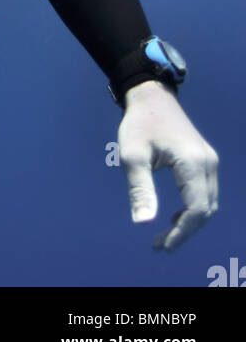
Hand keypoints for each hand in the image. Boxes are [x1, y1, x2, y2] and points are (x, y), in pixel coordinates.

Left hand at [118, 80, 218, 249]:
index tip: (162, 245)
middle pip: (205, 210)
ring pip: (208, 203)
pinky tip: (175, 217)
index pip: (196, 209)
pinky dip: (194, 209)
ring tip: (166, 234)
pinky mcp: (205, 160)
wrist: (151, 96)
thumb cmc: (139, 124)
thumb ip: (140, 188)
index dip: (181, 233)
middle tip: (160, 243)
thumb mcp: (132, 155)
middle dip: (185, 231)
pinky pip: (206, 193)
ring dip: (190, 222)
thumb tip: (143, 223)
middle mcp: (207, 162)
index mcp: (192, 162)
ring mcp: (209, 160)